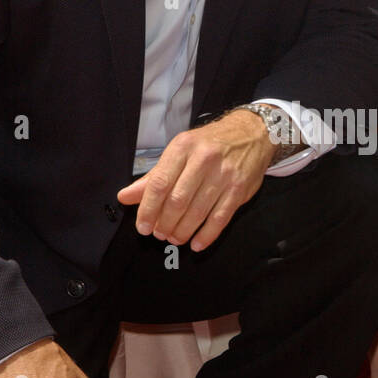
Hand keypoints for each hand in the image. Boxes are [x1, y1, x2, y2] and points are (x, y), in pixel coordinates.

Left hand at [117, 109, 272, 251]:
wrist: (252, 134)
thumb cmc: (211, 144)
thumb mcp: (179, 152)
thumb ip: (153, 177)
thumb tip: (125, 197)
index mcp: (183, 148)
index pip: (160, 183)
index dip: (147, 209)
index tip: (143, 226)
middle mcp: (203, 159)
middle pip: (177, 201)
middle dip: (165, 223)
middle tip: (160, 234)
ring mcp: (224, 175)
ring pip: (197, 212)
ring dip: (182, 231)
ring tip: (174, 238)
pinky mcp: (239, 189)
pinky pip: (220, 218)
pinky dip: (206, 235)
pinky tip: (197, 243)